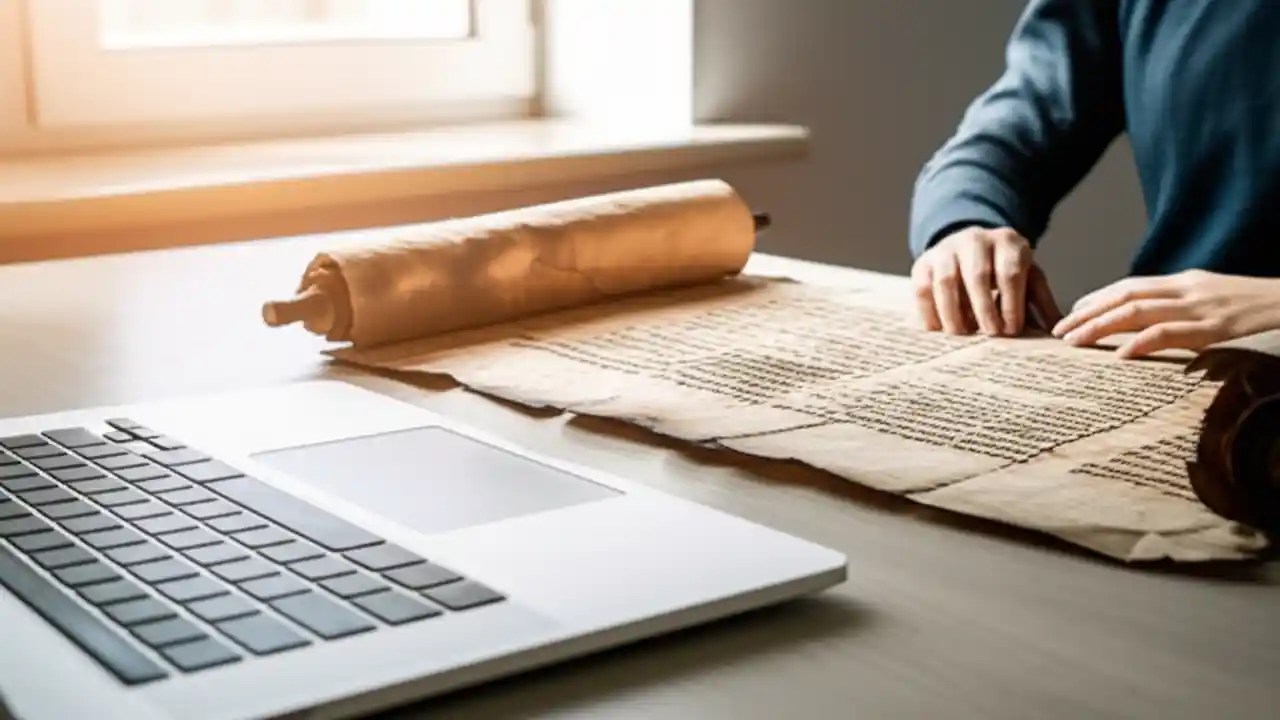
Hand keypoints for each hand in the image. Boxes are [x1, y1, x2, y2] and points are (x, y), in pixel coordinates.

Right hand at [911, 226, 1062, 335]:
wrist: (970, 245)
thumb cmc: (1004, 270)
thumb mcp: (1027, 279)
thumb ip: (1041, 303)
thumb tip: (1057, 332)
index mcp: (1008, 243)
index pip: (1010, 273)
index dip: (1011, 304)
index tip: (1012, 330)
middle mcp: (975, 240)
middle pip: (977, 275)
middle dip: (984, 309)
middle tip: (989, 334)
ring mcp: (946, 249)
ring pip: (946, 281)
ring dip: (953, 313)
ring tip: (962, 334)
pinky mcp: (923, 262)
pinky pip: (922, 288)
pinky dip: (929, 312)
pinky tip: (939, 329)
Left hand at [1053, 270, 1279, 357]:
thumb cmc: (1257, 309)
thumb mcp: (1215, 300)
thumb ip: (1183, 309)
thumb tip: (1148, 327)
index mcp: (1185, 283)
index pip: (1131, 286)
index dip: (1097, 298)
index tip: (1071, 314)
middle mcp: (1187, 290)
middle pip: (1125, 296)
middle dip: (1087, 313)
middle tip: (1058, 332)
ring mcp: (1200, 309)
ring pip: (1137, 312)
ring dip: (1100, 326)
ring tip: (1075, 342)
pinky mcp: (1215, 330)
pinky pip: (1170, 334)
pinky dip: (1141, 343)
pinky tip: (1120, 355)